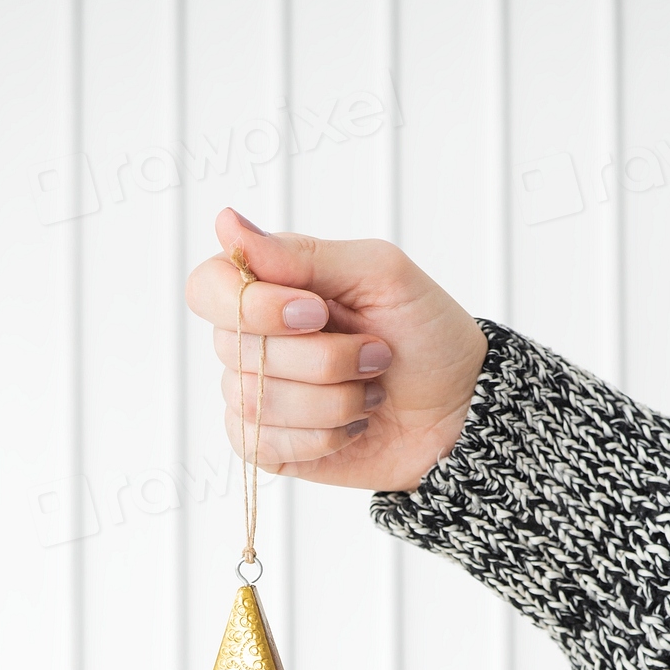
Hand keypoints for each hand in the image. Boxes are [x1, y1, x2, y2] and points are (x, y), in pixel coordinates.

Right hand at [185, 208, 487, 490]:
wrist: (461, 409)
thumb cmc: (427, 335)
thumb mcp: (380, 275)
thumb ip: (303, 254)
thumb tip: (228, 225)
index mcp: (271, 286)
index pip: (208, 287)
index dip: (253, 305)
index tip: (315, 312)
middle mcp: (253, 340)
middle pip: (235, 349)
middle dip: (321, 358)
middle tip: (375, 353)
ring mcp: (258, 395)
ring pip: (254, 400)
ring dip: (331, 398)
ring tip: (372, 390)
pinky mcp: (271, 445)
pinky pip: (264, 444)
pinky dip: (323, 436)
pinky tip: (354, 424)